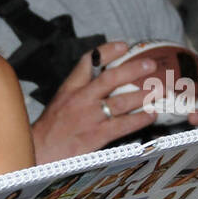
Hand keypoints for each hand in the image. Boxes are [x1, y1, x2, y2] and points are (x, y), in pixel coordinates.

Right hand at [31, 42, 158, 163]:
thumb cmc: (50, 130)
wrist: (37, 152)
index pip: (88, 62)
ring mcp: (89, 117)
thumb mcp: (60, 102)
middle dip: (133, 69)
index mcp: (69, 88)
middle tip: (151, 64)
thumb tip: (106, 84)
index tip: (124, 46)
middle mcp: (80, 99)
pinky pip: (123, 125)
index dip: (107, 51)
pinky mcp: (96, 135)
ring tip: (160, 90)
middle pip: (110, 78)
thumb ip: (80, 91)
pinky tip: (152, 115)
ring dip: (143, 95)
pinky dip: (140, 119)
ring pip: (121, 101)